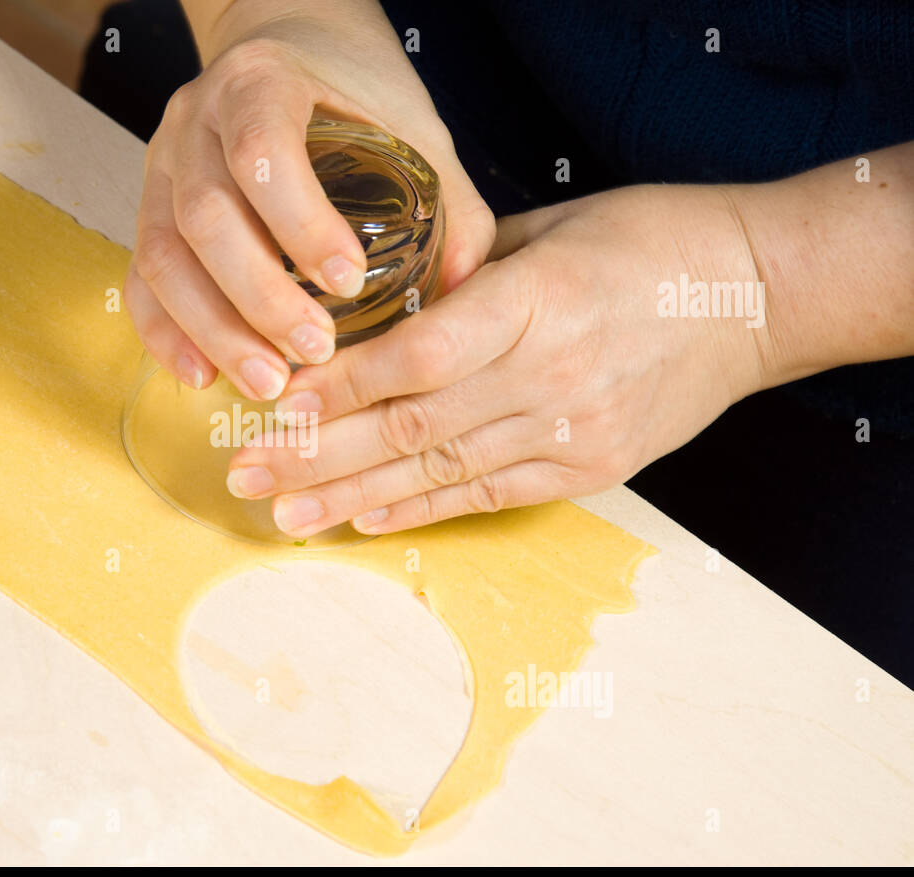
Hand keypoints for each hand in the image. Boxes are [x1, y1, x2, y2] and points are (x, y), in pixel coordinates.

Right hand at [123, 2, 492, 400]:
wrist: (286, 40)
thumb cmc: (352, 86)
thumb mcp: (411, 122)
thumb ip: (449, 199)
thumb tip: (463, 284)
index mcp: (261, 84)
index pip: (262, 154)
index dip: (300, 224)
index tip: (347, 281)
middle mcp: (196, 121)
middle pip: (204, 218)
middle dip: (258, 298)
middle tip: (312, 354)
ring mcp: (163, 165)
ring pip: (164, 256)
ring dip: (213, 329)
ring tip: (266, 383)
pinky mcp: (150, 207)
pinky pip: (142, 275)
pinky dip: (166, 331)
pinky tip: (202, 375)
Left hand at [227, 184, 769, 534]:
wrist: (758, 298)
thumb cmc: (651, 243)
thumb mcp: (554, 227)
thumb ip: (466, 271)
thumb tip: (381, 304)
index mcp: (537, 300)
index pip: (417, 357)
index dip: (339, 389)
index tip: (272, 407)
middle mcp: (550, 374)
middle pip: (412, 425)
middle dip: (318, 455)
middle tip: (247, 476)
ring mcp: (572, 430)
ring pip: (441, 471)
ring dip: (353, 497)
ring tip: (285, 517)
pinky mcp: (590, 467)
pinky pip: (489, 494)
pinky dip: (421, 507)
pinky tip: (364, 519)